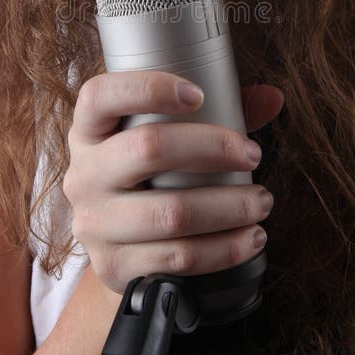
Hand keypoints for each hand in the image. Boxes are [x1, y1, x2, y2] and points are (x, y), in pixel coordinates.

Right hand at [64, 71, 282, 293]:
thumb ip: (217, 110)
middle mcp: (83, 175)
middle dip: (213, 148)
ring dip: (229, 206)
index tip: (198, 94)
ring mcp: (95, 224)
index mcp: (89, 131)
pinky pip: (179, 257)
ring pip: (171, 211)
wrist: (117, 248)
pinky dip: (224, 248)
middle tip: (253, 154)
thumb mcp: (165, 137)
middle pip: (148, 148)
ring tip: (261, 201)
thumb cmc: (150, 175)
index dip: (148, 88)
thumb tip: (271, 97)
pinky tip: (250, 237)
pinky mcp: (114, 267)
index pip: (101, 95)